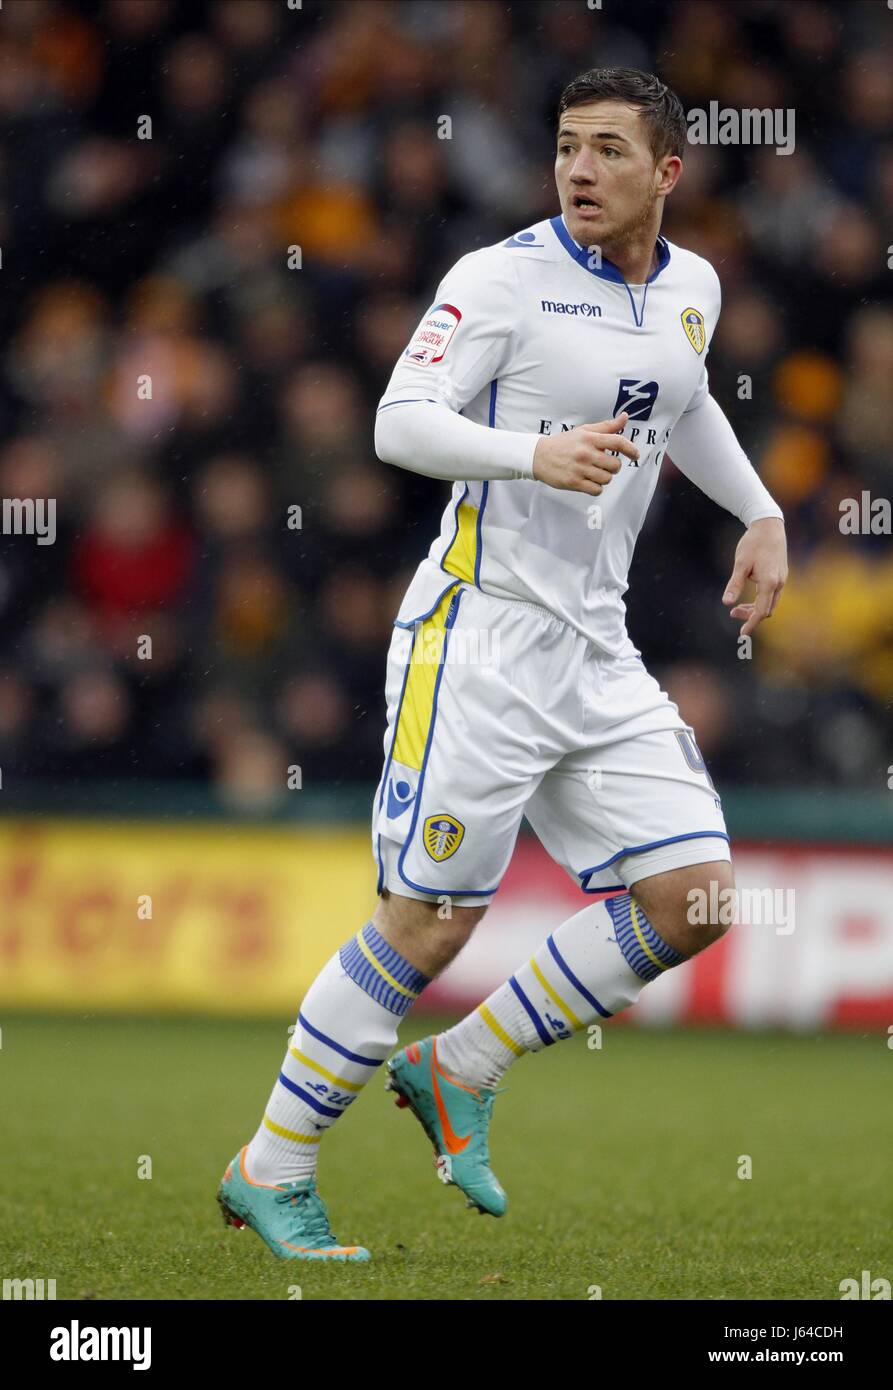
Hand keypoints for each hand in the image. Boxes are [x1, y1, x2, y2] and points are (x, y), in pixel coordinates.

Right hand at [533, 412, 638, 495]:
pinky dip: (596, 488)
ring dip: (604, 478)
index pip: (617, 442)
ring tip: (594, 473)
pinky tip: (589, 482)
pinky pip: (597, 490)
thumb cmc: (564, 443)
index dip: (631, 449)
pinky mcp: (574, 483)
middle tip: (605, 464)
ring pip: (607, 478)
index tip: (635, 455)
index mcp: (590, 438)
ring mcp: (580, 469)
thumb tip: (625, 417)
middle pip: (615, 465)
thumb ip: (606, 427)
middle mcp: (586, 453)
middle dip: (613, 466)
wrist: (538, 456)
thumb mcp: (584, 431)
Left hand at [723, 517, 787, 637]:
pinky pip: (772, 595)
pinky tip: (749, 598)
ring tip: (737, 608)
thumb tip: (726, 603)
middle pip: (767, 610)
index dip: (751, 623)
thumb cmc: (753, 543)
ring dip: (755, 609)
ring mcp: (781, 579)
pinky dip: (761, 601)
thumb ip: (734, 584)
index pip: (761, 610)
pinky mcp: (780, 575)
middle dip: (750, 616)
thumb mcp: (740, 564)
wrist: (769, 525)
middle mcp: (779, 583)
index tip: (742, 634)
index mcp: (769, 582)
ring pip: (770, 603)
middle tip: (732, 613)